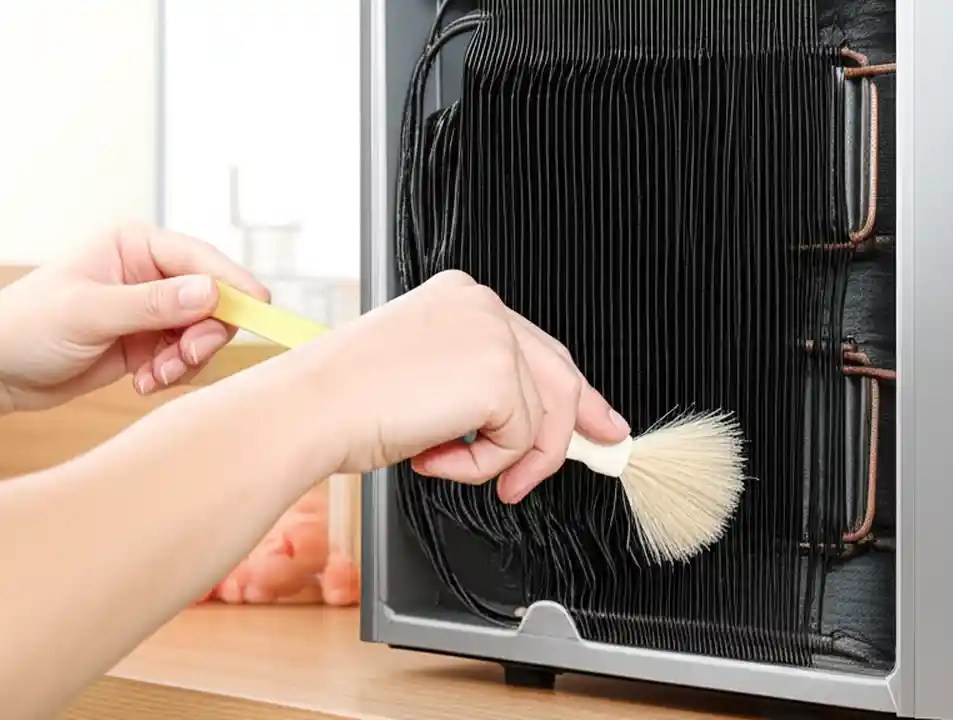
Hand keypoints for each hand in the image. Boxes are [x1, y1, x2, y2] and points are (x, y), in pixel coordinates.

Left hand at [0, 222, 268, 412]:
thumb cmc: (25, 328)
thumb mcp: (88, 312)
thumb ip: (152, 304)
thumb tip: (210, 293)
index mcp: (135, 246)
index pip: (202, 260)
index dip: (234, 285)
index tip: (259, 310)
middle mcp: (151, 273)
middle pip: (214, 300)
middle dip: (205, 334)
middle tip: (184, 358)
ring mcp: (152, 309)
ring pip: (204, 333)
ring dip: (187, 360)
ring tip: (152, 377)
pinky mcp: (149, 342)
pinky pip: (187, 357)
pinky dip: (173, 374)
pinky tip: (142, 382)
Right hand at [299, 269, 629, 502]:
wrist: (310, 410)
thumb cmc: (347, 402)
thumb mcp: (428, 380)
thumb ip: (483, 388)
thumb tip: (537, 424)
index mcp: (464, 298)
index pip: (538, 347)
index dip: (573, 391)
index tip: (599, 420)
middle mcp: (485, 306)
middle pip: (558, 376)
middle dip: (577, 427)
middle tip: (598, 455)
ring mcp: (495, 336)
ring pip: (539, 418)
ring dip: (500, 459)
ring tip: (447, 463)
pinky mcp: (498, 376)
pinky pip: (517, 441)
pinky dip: (480, 465)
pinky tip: (433, 456)